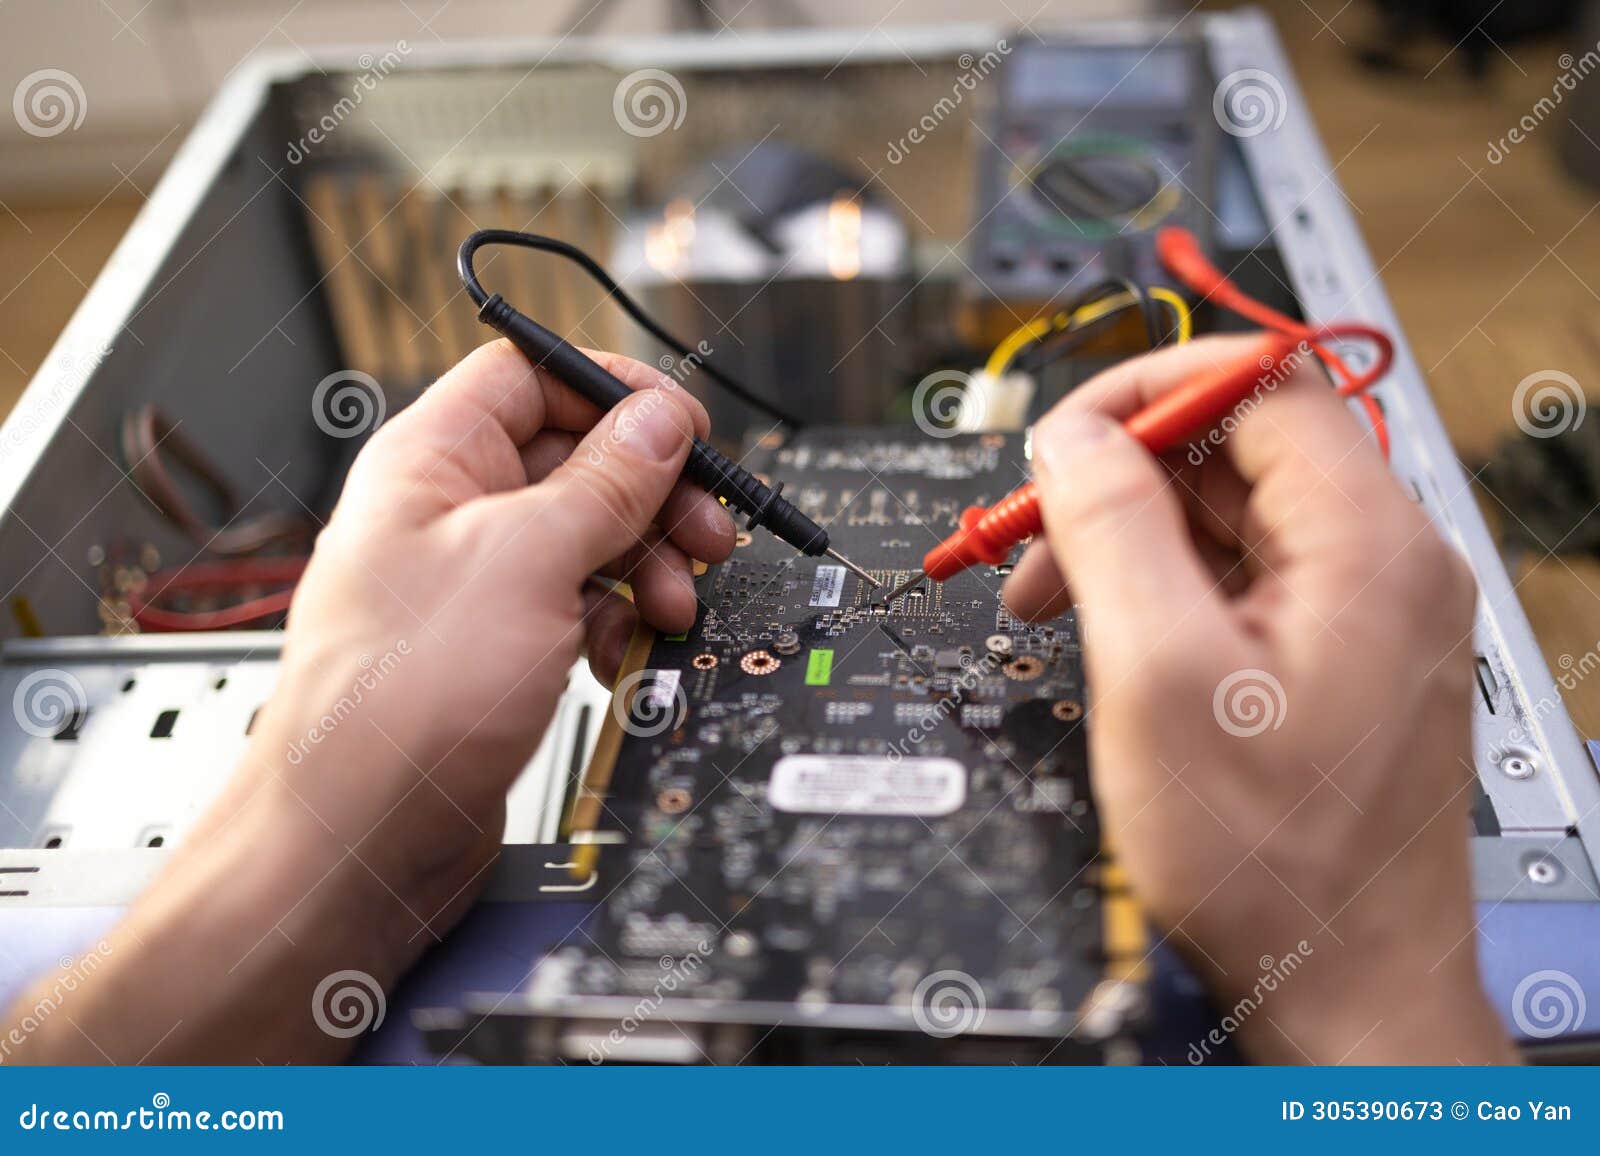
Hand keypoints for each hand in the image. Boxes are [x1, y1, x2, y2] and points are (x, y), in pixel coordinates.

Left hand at [6, 342, 731, 1061]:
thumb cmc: (399, 701)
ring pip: (584, 538)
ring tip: (673, 602)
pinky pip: (574, 605)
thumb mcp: (528, 561)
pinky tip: (626, 650)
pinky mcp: (495, 648)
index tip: (682, 428)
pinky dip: (615, 621)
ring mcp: (472, 584)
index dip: (614, 392)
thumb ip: (605, 483)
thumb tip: (658, 422)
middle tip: (705, 530)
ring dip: (644, 564)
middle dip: (651, 493)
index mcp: (431, 460)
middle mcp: (447, 513)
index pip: (531, 377)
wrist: (360, 837)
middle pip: (574, 460)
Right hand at [1004, 336, 1516, 1064]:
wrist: (1346, 986)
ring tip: (1044, 594)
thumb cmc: (1272, 861)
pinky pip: (1242, 579)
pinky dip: (1162, 588)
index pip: (1257, 380)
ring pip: (1231, 517)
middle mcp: (1385, 562)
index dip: (1144, 392)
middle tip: (1031, 532)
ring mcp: (1367, 613)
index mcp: (1367, 543)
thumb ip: (1111, 530)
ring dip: (1128, 536)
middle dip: (1118, 476)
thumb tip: (1070, 439)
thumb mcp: (1157, 676)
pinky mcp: (1340, 658)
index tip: (1061, 438)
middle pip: (1237, 448)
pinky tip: (1107, 631)